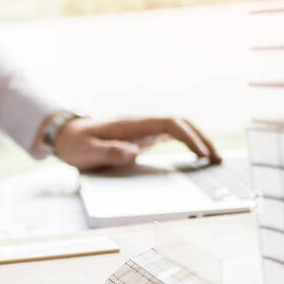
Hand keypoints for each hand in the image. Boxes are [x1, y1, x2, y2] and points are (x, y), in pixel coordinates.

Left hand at [49, 117, 219, 170]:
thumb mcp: (86, 151)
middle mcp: (142, 124)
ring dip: (198, 141)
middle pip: (181, 123)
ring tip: (214, 160)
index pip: (169, 124)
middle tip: (217, 159)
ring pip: (179, 129)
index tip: (201, 152)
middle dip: (201, 138)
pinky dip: (188, 145)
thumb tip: (132, 153)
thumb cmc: (75, 144)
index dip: (188, 137)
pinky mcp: (144, 137)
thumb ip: (107, 152)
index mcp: (132, 125)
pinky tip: (197, 158)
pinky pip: (172, 137)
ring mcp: (144, 130)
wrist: (66, 135)